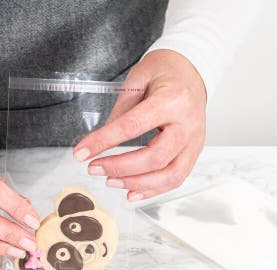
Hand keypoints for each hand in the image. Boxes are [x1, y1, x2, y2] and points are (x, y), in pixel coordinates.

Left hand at [74, 49, 206, 200]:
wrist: (193, 69)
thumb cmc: (165, 71)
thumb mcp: (137, 79)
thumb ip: (121, 111)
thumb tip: (101, 142)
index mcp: (173, 100)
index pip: (133, 126)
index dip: (104, 142)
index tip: (81, 152)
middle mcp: (188, 123)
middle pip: (154, 157)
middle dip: (120, 168)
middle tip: (94, 168)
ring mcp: (195, 140)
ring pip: (169, 175)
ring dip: (136, 184)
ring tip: (110, 181)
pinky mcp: (194, 151)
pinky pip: (176, 178)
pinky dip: (153, 190)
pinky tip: (132, 192)